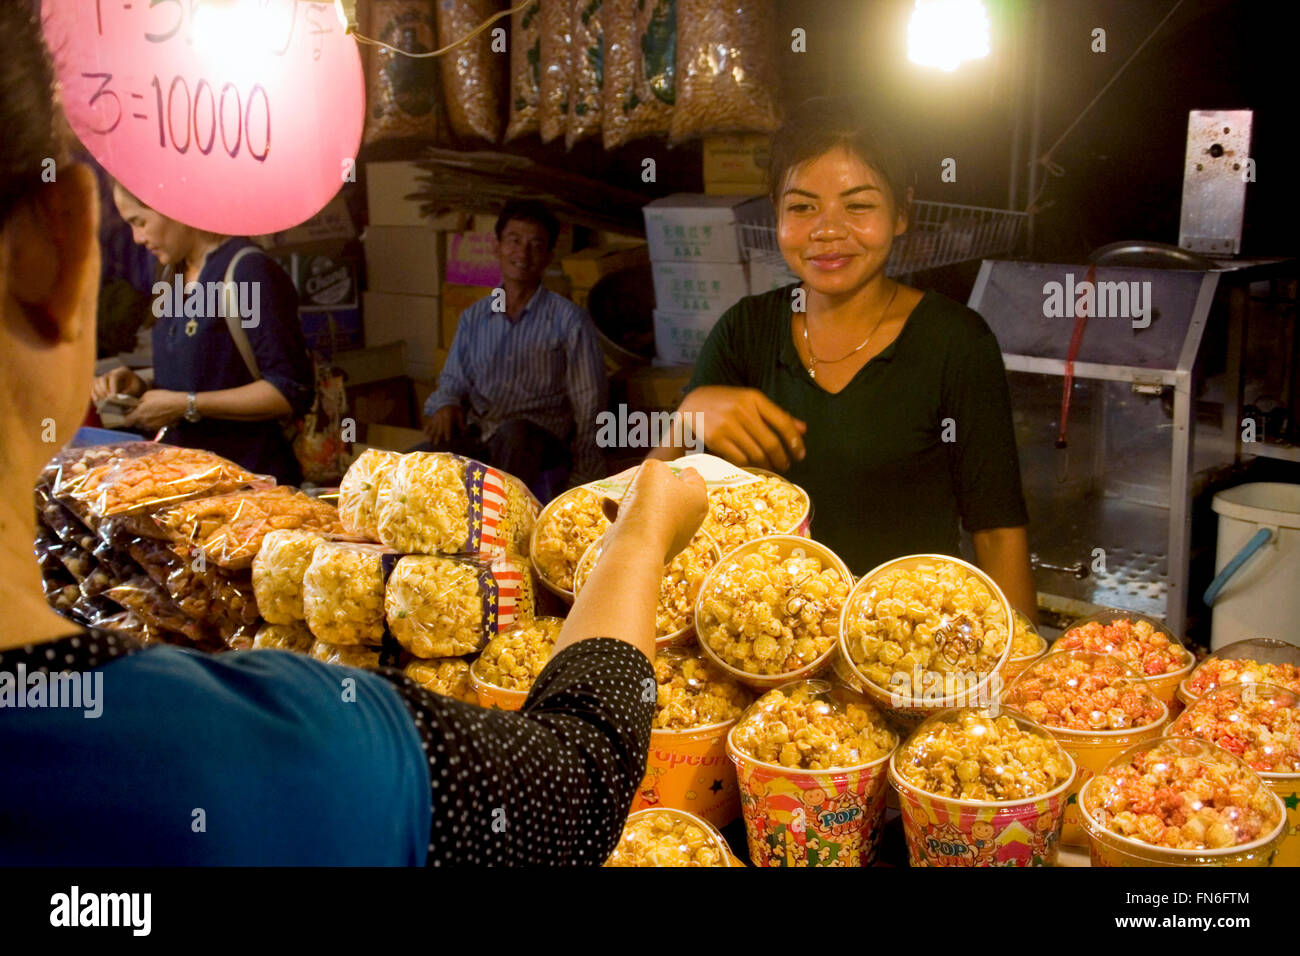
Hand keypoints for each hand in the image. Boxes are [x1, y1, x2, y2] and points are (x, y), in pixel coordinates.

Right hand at [91, 366, 145, 402]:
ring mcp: (105, 377)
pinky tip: (97, 400)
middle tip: (108, 398)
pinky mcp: (101, 383)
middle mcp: (111, 372)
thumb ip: (128, 392)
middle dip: (104, 389)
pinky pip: (93, 387)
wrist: (135, 387)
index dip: (112, 386)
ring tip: (103, 400)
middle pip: (103, 378)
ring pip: (96, 382)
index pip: (114, 377)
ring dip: (98, 392)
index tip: (113, 395)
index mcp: (122, 372)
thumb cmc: (137, 387)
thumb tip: (117, 397)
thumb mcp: (136, 389)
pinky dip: (94, 393)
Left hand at [124, 389, 185, 430]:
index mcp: (139, 415)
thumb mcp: (148, 395)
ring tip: (151, 412)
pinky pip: (152, 425)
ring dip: (145, 420)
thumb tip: (136, 405)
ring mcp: (153, 426)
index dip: (126, 417)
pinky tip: (158, 414)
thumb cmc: (163, 398)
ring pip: (144, 425)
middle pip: (135, 423)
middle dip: (136, 418)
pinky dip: (153, 421)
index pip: (126, 422)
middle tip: (140, 410)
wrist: (181, 405)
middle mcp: (144, 423)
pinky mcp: (161, 427)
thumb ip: (139, 402)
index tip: (129, 412)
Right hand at [423, 404, 464, 443]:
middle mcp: (440, 417)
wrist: (447, 401)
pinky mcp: (432, 419)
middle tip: (437, 444)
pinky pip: (428, 424)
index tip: (447, 440)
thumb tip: (465, 431)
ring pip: (433, 427)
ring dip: (431, 434)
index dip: (448, 433)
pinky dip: (426, 429)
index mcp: (448, 416)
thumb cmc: (456, 410)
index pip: (448, 426)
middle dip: (438, 436)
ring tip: (429, 441)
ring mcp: (435, 418)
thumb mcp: (461, 414)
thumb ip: (462, 423)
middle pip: (439, 428)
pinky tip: (425, 434)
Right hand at [611, 459, 707, 563]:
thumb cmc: (652, 504)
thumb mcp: (654, 469)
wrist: (636, 545)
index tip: (676, 468)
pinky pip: (635, 525)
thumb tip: (652, 475)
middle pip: (671, 495)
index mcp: (697, 501)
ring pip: (651, 511)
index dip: (683, 470)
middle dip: (654, 486)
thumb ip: (655, 467)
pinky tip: (607, 504)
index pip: (694, 480)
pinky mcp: (648, 546)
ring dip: (633, 499)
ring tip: (620, 490)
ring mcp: (669, 536)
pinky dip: (621, 514)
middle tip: (641, 476)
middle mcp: (688, 520)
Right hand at [678, 385, 806, 470]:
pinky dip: (748, 465)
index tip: (800, 455)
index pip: (782, 422)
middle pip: (770, 443)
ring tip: (769, 467)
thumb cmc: (728, 403)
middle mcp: (742, 410)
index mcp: (754, 398)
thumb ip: (776, 415)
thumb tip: (803, 429)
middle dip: (781, 459)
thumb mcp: (751, 402)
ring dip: (765, 465)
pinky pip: (739, 459)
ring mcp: (727, 425)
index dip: (794, 442)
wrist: (693, 404)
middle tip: (785, 466)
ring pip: (755, 454)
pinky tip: (751, 466)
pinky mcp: (716, 439)